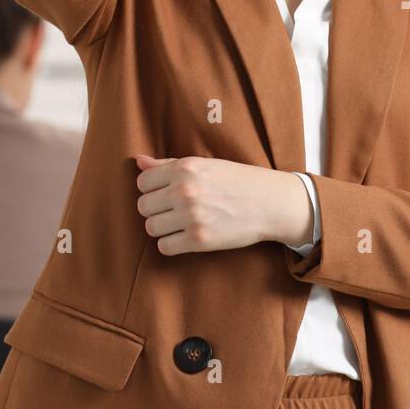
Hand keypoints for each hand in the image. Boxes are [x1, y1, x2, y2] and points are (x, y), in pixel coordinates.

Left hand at [134, 155, 311, 255]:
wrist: (270, 202)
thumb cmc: (237, 181)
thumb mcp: (205, 165)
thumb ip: (169, 164)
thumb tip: (139, 161)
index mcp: (185, 168)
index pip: (143, 182)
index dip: (153, 189)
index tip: (167, 193)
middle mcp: (185, 191)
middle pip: (144, 206)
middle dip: (156, 209)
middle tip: (175, 210)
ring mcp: (191, 216)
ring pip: (151, 228)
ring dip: (163, 228)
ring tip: (181, 224)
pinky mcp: (199, 240)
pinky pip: (165, 247)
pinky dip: (172, 244)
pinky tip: (186, 237)